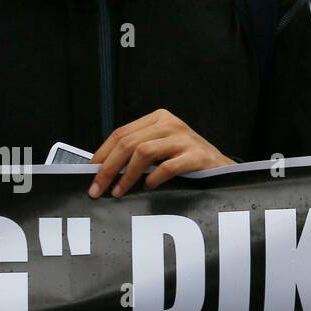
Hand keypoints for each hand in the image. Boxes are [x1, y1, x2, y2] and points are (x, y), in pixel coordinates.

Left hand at [89, 109, 232, 197]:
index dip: (101, 154)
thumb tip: (100, 169)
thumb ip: (136, 151)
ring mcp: (185, 139)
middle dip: (108, 168)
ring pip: (143, 152)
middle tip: (97, 189)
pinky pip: (167, 167)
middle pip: (128, 143)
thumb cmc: (185, 158)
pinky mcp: (197, 155)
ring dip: (126, 176)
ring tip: (118, 192)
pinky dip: (153, 179)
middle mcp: (171, 124)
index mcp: (159, 118)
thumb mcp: (161, 147)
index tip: (89, 173)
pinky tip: (148, 187)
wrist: (220, 166)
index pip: (121, 133)